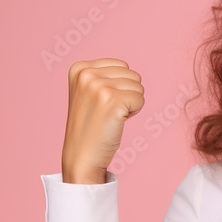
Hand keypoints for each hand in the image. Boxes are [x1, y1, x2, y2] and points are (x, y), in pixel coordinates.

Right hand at [61, 58, 144, 183]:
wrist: (82, 155)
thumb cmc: (90, 125)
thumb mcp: (88, 91)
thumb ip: (102, 74)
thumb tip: (127, 68)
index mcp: (79, 68)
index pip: (122, 65)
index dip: (119, 86)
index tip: (102, 102)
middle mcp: (86, 74)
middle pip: (132, 74)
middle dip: (126, 94)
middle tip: (107, 111)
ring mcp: (98, 87)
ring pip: (139, 86)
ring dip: (130, 103)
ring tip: (111, 116)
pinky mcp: (112, 101)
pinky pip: (141, 99)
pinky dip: (134, 112)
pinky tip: (116, 121)